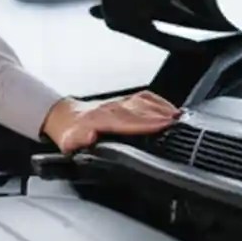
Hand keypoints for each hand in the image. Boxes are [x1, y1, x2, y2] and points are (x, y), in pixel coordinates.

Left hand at [41, 90, 179, 153]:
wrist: (62, 116)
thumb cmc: (69, 133)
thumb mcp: (69, 142)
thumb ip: (78, 140)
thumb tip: (88, 137)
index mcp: (98, 119)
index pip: (126, 119)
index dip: (145, 122)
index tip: (162, 123)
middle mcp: (110, 108)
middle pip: (139, 110)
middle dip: (159, 115)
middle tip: (178, 122)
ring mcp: (117, 103)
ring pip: (142, 102)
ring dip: (161, 108)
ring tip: (179, 116)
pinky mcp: (122, 101)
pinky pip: (142, 98)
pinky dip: (158, 102)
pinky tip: (169, 108)